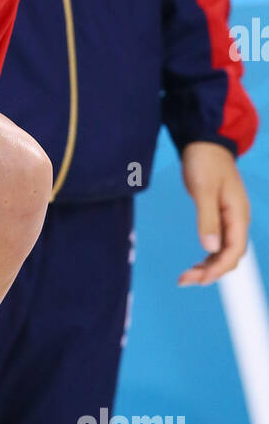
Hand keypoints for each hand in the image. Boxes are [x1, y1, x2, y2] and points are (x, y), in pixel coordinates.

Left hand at [178, 142, 249, 285]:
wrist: (205, 143)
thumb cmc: (205, 162)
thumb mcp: (204, 190)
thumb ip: (208, 219)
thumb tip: (211, 248)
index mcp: (238, 215)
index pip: (235, 251)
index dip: (219, 268)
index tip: (200, 280)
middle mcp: (237, 220)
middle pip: (230, 256)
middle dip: (211, 272)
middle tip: (185, 280)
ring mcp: (230, 220)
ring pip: (224, 253)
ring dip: (208, 267)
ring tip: (186, 277)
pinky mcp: (220, 217)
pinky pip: (218, 244)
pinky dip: (208, 257)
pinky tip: (196, 265)